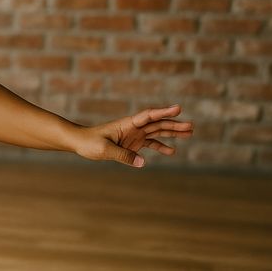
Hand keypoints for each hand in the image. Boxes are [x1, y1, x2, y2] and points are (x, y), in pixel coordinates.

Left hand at [73, 104, 193, 167]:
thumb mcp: (105, 150)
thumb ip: (124, 156)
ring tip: (189, 133)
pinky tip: (172, 151)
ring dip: (172, 132)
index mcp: (127, 123)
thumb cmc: (90, 143)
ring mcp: (134, 134)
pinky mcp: (132, 142)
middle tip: (191, 126)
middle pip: (157, 123)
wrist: (79, 142)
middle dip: (174, 124)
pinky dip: (161, 146)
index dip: (163, 112)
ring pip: (157, 131)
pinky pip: (150, 143)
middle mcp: (133, 127)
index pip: (149, 115)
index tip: (178, 109)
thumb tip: (143, 163)